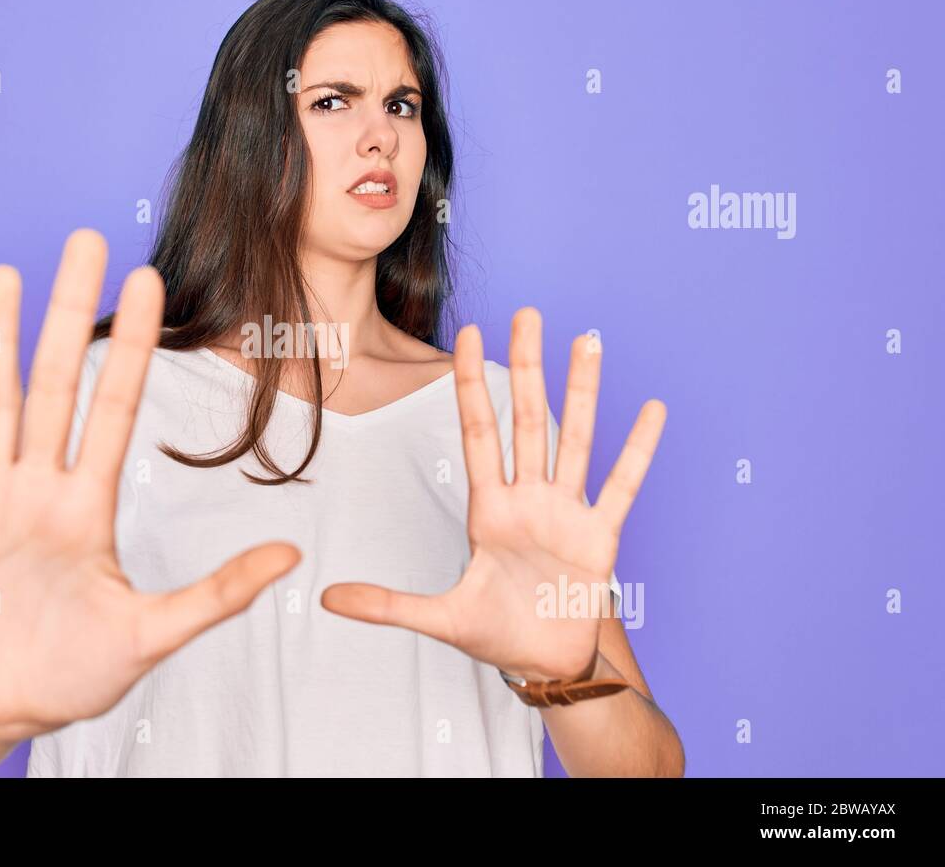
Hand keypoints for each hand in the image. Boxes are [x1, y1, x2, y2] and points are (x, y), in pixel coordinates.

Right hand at [0, 229, 299, 739]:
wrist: (6, 707)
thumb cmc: (80, 670)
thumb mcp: (156, 634)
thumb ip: (219, 594)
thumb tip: (294, 555)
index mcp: (91, 505)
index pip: (116, 406)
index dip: (132, 345)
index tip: (149, 281)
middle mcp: (40, 489)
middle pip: (54, 384)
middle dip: (66, 314)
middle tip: (82, 240)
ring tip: (2, 274)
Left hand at [320, 307, 664, 682]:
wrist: (545, 666)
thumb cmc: (495, 634)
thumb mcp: (438, 618)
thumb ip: (386, 604)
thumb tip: (325, 597)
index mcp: (489, 510)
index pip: (478, 432)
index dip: (473, 384)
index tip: (469, 335)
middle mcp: (529, 499)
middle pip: (529, 419)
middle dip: (527, 366)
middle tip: (526, 312)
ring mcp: (567, 513)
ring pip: (576, 438)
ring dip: (583, 391)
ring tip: (588, 341)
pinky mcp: (602, 537)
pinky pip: (622, 485)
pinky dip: (637, 449)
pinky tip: (652, 409)